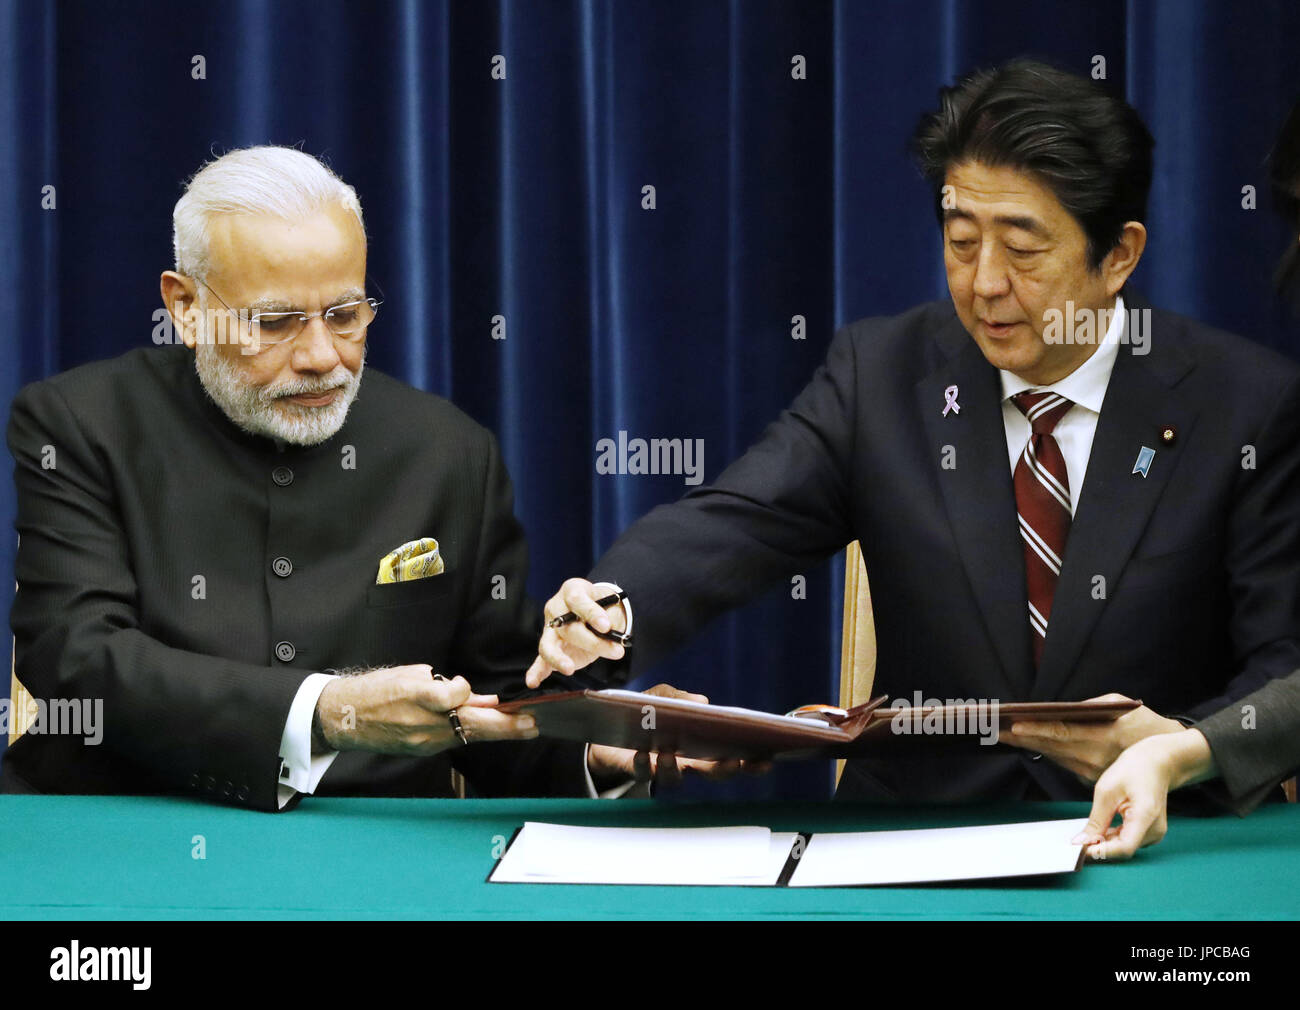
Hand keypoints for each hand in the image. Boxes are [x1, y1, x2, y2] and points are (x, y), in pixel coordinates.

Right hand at [315, 665, 536, 755]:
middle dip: (505, 726)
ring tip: (524, 728)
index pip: (453, 695)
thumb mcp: (410, 675)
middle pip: (470, 725)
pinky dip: (473, 734)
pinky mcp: (422, 750)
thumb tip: (476, 697)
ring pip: (467, 736)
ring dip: (496, 732)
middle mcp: (421, 722)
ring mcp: (422, 740)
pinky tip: (490, 729)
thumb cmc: (377, 688)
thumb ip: (444, 686)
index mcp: (415, 694)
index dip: (464, 690)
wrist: (345, 717)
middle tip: (531, 725)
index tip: (465, 686)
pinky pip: (454, 741)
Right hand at [525, 579, 628, 687]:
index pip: (576, 600)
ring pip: (548, 645)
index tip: (606, 626)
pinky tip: (532, 682)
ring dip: (558, 659)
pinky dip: (536, 672)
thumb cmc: (604, 607)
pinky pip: (541, 660)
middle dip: (593, 642)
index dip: (591, 613)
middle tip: (616, 651)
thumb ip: (609, 620)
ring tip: (570, 669)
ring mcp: (550, 629)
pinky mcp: (550, 647)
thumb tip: (610, 637)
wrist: (600, 613)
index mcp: (572, 590)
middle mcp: (556, 608)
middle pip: (568, 628)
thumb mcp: (611, 606)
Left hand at [586, 683, 772, 787]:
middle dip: (724, 769)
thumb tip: (702, 701)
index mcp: (699, 745)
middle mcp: (685, 761)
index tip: (767, 759)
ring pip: (677, 777)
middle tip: (732, 760)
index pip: (731, 757)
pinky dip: (645, 764)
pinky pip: (643, 772)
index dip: (751, 762)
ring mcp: (662, 767)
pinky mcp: (637, 769)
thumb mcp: (661, 697)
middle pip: (711, 773)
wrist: (607, 727)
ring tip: (672, 754)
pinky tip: (644, 754)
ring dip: (677, 768)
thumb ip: (679, 697)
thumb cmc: (643, 713)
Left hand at [998, 693, 1184, 782]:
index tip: (1012, 725)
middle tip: (993, 728)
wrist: (1166, 756)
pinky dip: (1043, 751)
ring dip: (1027, 745)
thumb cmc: (1141, 721)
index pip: (1061, 733)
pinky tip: (1025, 742)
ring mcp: (1091, 772)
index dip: (1035, 730)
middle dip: (1020, 738)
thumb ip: (1090, 705)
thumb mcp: (1118, 703)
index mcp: (1103, 736)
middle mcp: (1094, 758)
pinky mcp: (1089, 779)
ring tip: (1001, 732)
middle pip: (1049, 747)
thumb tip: (1062, 709)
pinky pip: (1061, 762)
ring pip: (1051, 756)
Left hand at [1073, 729, 1215, 860]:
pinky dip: (1113, 837)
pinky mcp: (1150, 831)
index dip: (1101, 852)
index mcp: (1145, 817)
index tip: (1080, 850)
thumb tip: (1082, 842)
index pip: (1124, 848)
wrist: (1156, 762)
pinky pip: (1129, 839)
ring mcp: (1155, 832)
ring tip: (1086, 834)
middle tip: (1076, 843)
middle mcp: (1154, 830)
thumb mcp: (1106, 791)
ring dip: (1105, 842)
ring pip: (1125, 846)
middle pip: (1123, 849)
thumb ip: (1096, 821)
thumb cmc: (1132, 770)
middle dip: (1099, 848)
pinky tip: (1101, 829)